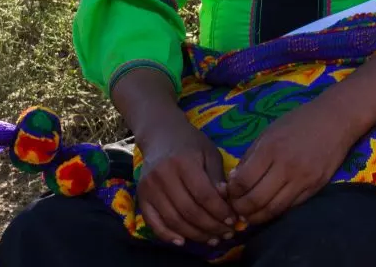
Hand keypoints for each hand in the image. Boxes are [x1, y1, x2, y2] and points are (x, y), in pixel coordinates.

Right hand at [136, 118, 237, 247]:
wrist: (160, 134)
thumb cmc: (190, 143)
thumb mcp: (209, 153)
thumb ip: (217, 178)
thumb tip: (227, 202)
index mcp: (183, 162)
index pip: (204, 195)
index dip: (220, 212)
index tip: (233, 220)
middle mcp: (163, 175)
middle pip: (189, 211)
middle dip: (211, 227)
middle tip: (226, 233)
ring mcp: (149, 187)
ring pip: (174, 220)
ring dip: (195, 235)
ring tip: (212, 239)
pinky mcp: (141, 195)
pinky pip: (153, 222)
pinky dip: (167, 235)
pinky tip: (182, 241)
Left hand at [225, 98, 358, 226]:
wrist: (335, 120)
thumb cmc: (298, 122)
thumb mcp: (268, 132)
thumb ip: (250, 156)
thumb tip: (234, 181)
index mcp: (270, 149)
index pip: (244, 181)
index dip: (232, 192)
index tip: (228, 193)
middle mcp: (286, 167)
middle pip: (256, 200)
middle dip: (241, 209)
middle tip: (235, 208)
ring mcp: (303, 180)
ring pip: (274, 209)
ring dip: (257, 216)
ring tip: (249, 214)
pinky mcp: (315, 188)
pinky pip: (291, 207)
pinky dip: (276, 212)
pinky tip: (268, 209)